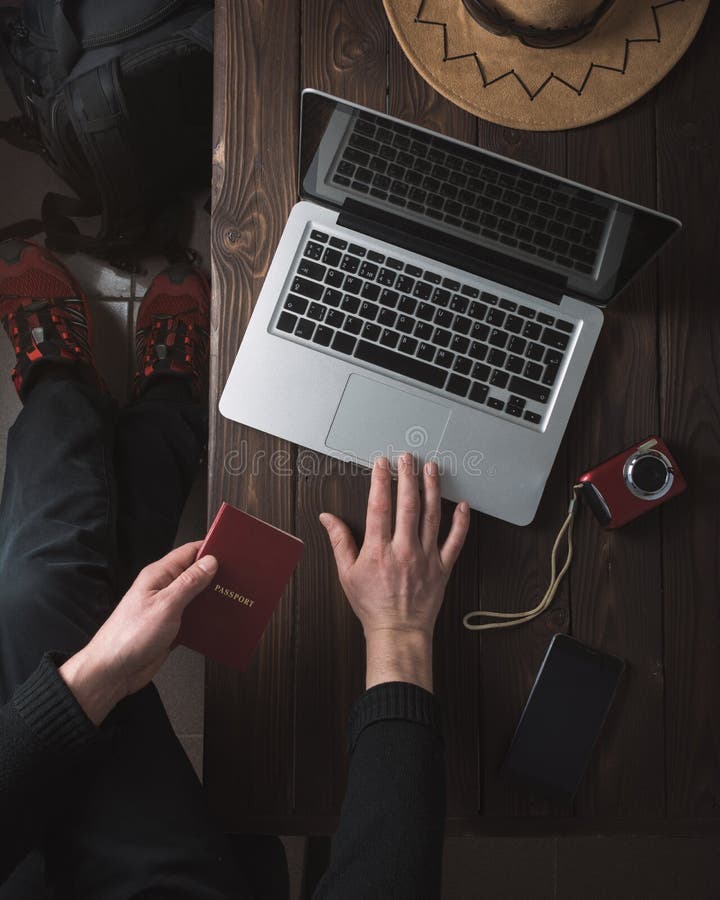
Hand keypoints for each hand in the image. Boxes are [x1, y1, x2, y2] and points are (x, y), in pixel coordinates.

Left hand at [60, 542, 217, 724]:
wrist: (113, 672)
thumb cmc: (129, 637)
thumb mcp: (165, 605)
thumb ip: (189, 583)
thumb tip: (210, 562)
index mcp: (158, 575)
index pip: (189, 552)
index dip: (210, 548)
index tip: (232, 550)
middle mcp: (163, 589)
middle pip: (195, 574)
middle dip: (217, 574)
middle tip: (240, 576)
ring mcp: (167, 609)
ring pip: (197, 596)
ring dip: (213, 598)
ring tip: (235, 597)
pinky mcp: (171, 628)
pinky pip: (194, 617)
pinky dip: (207, 618)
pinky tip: (221, 621)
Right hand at [320, 454, 469, 690]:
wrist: (398, 631)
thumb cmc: (372, 604)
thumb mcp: (347, 574)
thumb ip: (339, 541)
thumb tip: (327, 517)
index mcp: (378, 550)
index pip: (379, 506)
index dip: (381, 481)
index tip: (382, 463)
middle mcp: (404, 550)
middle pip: (407, 505)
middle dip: (408, 477)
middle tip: (408, 457)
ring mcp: (426, 557)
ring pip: (432, 516)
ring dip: (432, 489)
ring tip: (431, 469)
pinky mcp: (443, 567)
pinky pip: (455, 541)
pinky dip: (461, 522)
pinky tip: (462, 505)